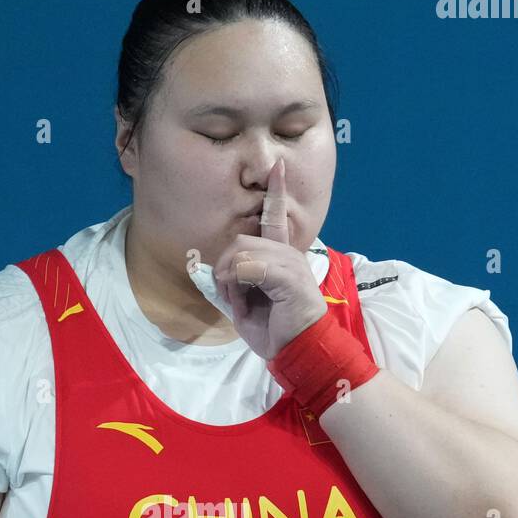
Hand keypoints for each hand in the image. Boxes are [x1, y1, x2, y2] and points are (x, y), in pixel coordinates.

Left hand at [212, 157, 327, 360]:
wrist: (298, 350)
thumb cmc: (275, 329)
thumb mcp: (247, 302)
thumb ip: (235, 280)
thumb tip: (219, 269)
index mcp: (280, 257)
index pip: (276, 218)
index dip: (276, 192)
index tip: (278, 166)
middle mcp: (287, 254)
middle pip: (242, 240)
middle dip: (226, 267)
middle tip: (230, 293)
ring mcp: (291, 264)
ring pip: (244, 252)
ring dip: (232, 280)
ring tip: (240, 301)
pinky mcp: (290, 277)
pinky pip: (253, 268)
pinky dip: (241, 284)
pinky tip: (247, 301)